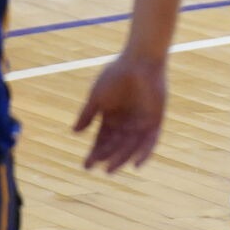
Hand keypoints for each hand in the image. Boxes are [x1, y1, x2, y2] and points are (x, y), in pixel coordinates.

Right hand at [73, 54, 166, 172]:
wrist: (140, 61)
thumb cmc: (116, 74)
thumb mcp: (97, 95)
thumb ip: (87, 114)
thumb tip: (74, 133)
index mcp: (111, 117)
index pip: (102, 140)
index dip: (95, 152)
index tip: (86, 165)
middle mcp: (126, 122)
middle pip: (115, 145)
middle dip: (106, 157)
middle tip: (98, 167)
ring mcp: (141, 122)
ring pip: (130, 146)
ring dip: (121, 158)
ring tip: (110, 169)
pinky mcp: (155, 120)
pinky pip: (150, 141)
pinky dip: (144, 153)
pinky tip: (136, 164)